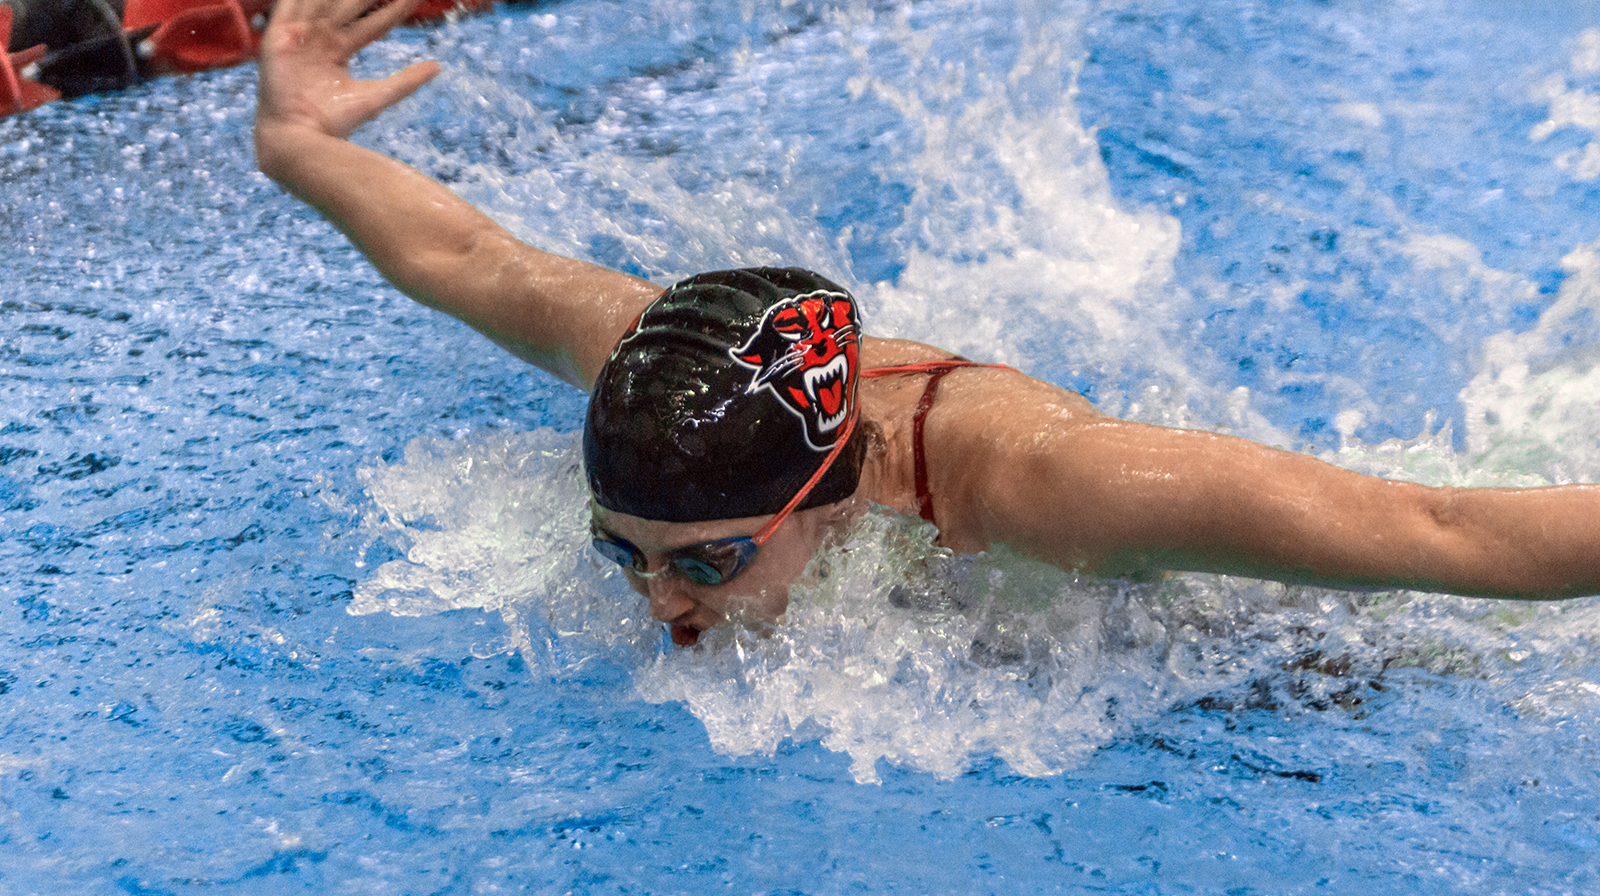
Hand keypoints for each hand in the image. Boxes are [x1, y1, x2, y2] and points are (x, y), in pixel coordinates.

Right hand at [256, 0, 439, 139]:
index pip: (372, 23)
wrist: (300, 136)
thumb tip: (438, 66)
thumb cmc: (334, 121)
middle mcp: (320, 39)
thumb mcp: (377, 95)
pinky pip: (291, 4)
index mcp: (338, 50)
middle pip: (349, 5)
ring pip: (324, 0)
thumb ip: (406, 80)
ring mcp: (300, 35)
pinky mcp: (281, 36)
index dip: (392, 10)